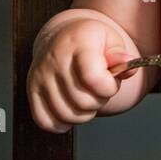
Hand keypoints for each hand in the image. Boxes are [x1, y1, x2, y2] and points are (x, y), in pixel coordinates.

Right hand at [27, 16, 137, 132]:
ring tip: (86, 98)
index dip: (109, 88)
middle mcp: (55, 60)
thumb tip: (129, 64)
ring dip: (83, 114)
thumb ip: (121, 56)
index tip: (110, 82)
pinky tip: (70, 110)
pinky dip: (62, 123)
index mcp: (78, 44)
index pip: (94, 79)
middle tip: (98, 90)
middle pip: (82, 102)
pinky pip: (45, 122)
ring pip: (67, 115)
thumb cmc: (90, 41)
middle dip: (99, 101)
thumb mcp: (111, 40)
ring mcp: (40, 77)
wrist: (61, 36)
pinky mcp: (31, 91)